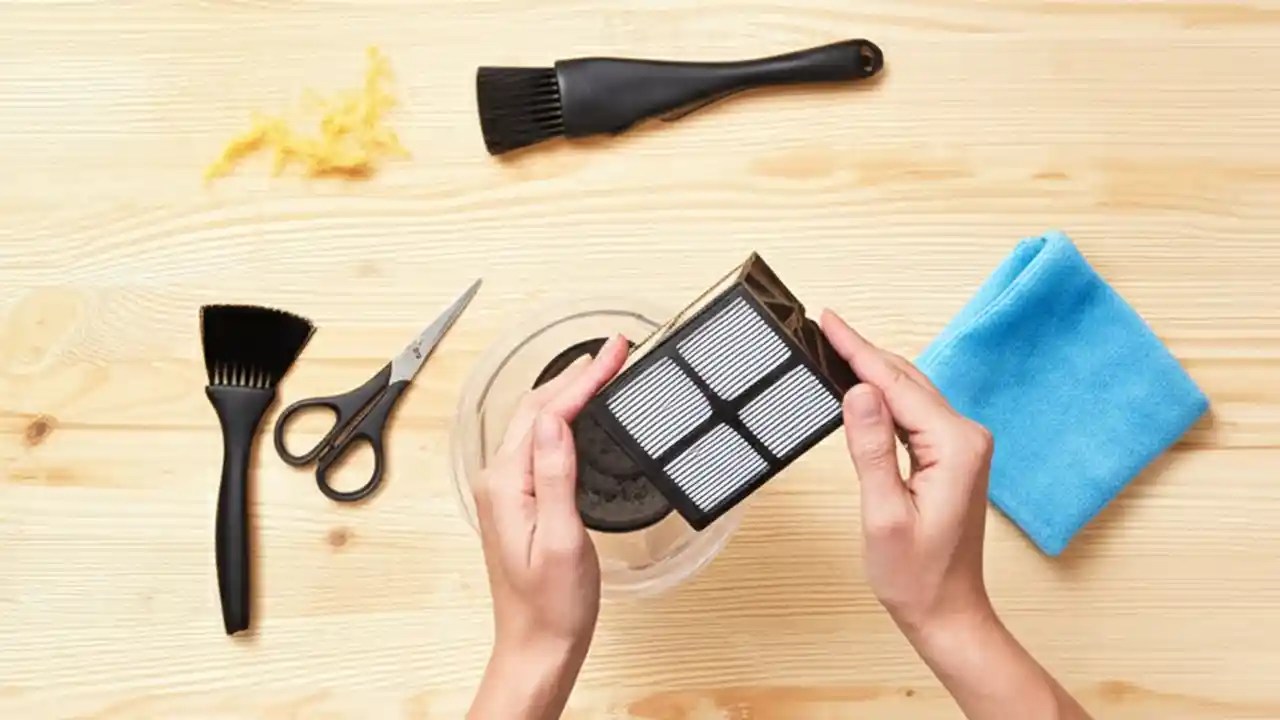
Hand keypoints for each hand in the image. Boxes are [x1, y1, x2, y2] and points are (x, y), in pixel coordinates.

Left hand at [467, 335, 627, 719]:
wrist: (537, 647)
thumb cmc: (551, 606)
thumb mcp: (562, 539)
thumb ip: (555, 474)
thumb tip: (554, 418)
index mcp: (507, 483)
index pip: (547, 412)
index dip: (585, 377)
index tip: (615, 351)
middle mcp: (499, 480)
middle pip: (537, 408)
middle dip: (578, 375)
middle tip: (617, 351)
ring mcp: (506, 490)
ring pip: (537, 422)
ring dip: (570, 393)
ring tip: (605, 371)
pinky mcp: (517, 500)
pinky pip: (539, 443)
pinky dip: (565, 419)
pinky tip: (583, 416)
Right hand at [820, 310, 993, 637]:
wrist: (948, 611)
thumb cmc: (916, 576)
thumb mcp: (883, 515)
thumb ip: (871, 450)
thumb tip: (858, 392)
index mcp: (954, 446)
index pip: (896, 385)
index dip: (857, 350)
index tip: (828, 321)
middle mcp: (966, 438)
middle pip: (906, 379)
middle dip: (862, 352)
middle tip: (823, 327)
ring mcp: (963, 446)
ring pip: (910, 393)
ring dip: (873, 371)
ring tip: (834, 347)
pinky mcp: (953, 457)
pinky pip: (914, 413)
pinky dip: (886, 396)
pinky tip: (863, 388)